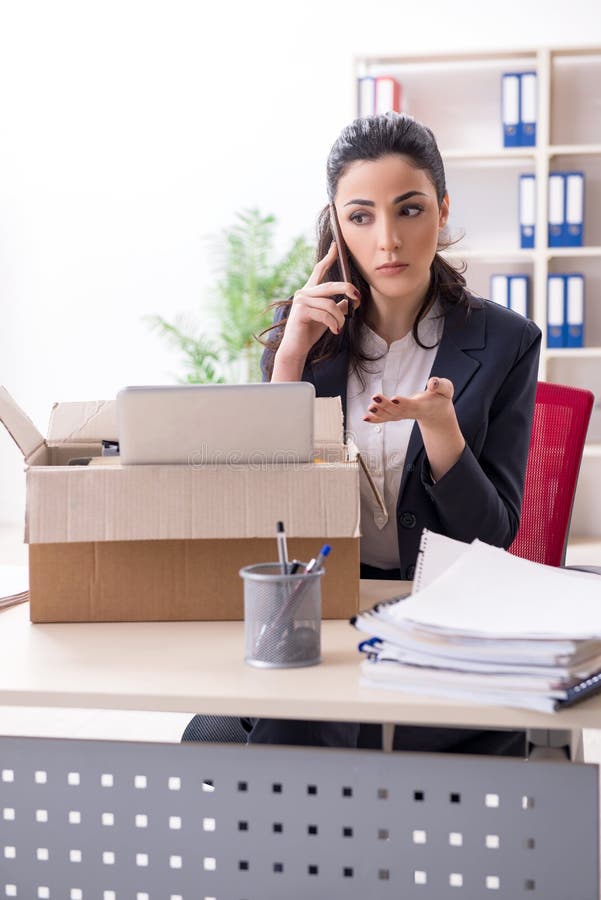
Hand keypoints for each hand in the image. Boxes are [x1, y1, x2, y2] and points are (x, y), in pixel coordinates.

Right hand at [276, 242, 359, 363]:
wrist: (296, 348)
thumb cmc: (310, 332)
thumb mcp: (328, 317)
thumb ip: (337, 307)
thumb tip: (350, 301)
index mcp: (309, 291)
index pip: (319, 270)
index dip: (328, 257)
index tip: (336, 246)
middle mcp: (303, 293)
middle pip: (330, 285)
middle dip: (347, 289)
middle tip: (358, 296)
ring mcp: (301, 301)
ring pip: (330, 303)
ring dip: (340, 317)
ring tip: (340, 327)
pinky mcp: (301, 311)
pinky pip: (325, 314)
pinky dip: (334, 323)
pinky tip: (334, 331)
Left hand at [363, 377, 464, 480]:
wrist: (437, 413)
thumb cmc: (440, 399)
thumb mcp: (446, 390)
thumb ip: (441, 385)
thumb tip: (433, 383)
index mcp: (423, 406)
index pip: (412, 405)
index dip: (403, 402)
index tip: (394, 398)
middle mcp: (411, 413)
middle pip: (398, 411)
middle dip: (386, 405)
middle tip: (375, 398)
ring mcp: (403, 415)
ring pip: (390, 416)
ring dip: (378, 413)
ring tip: (369, 408)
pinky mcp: (398, 415)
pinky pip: (385, 419)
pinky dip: (375, 419)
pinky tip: (365, 418)